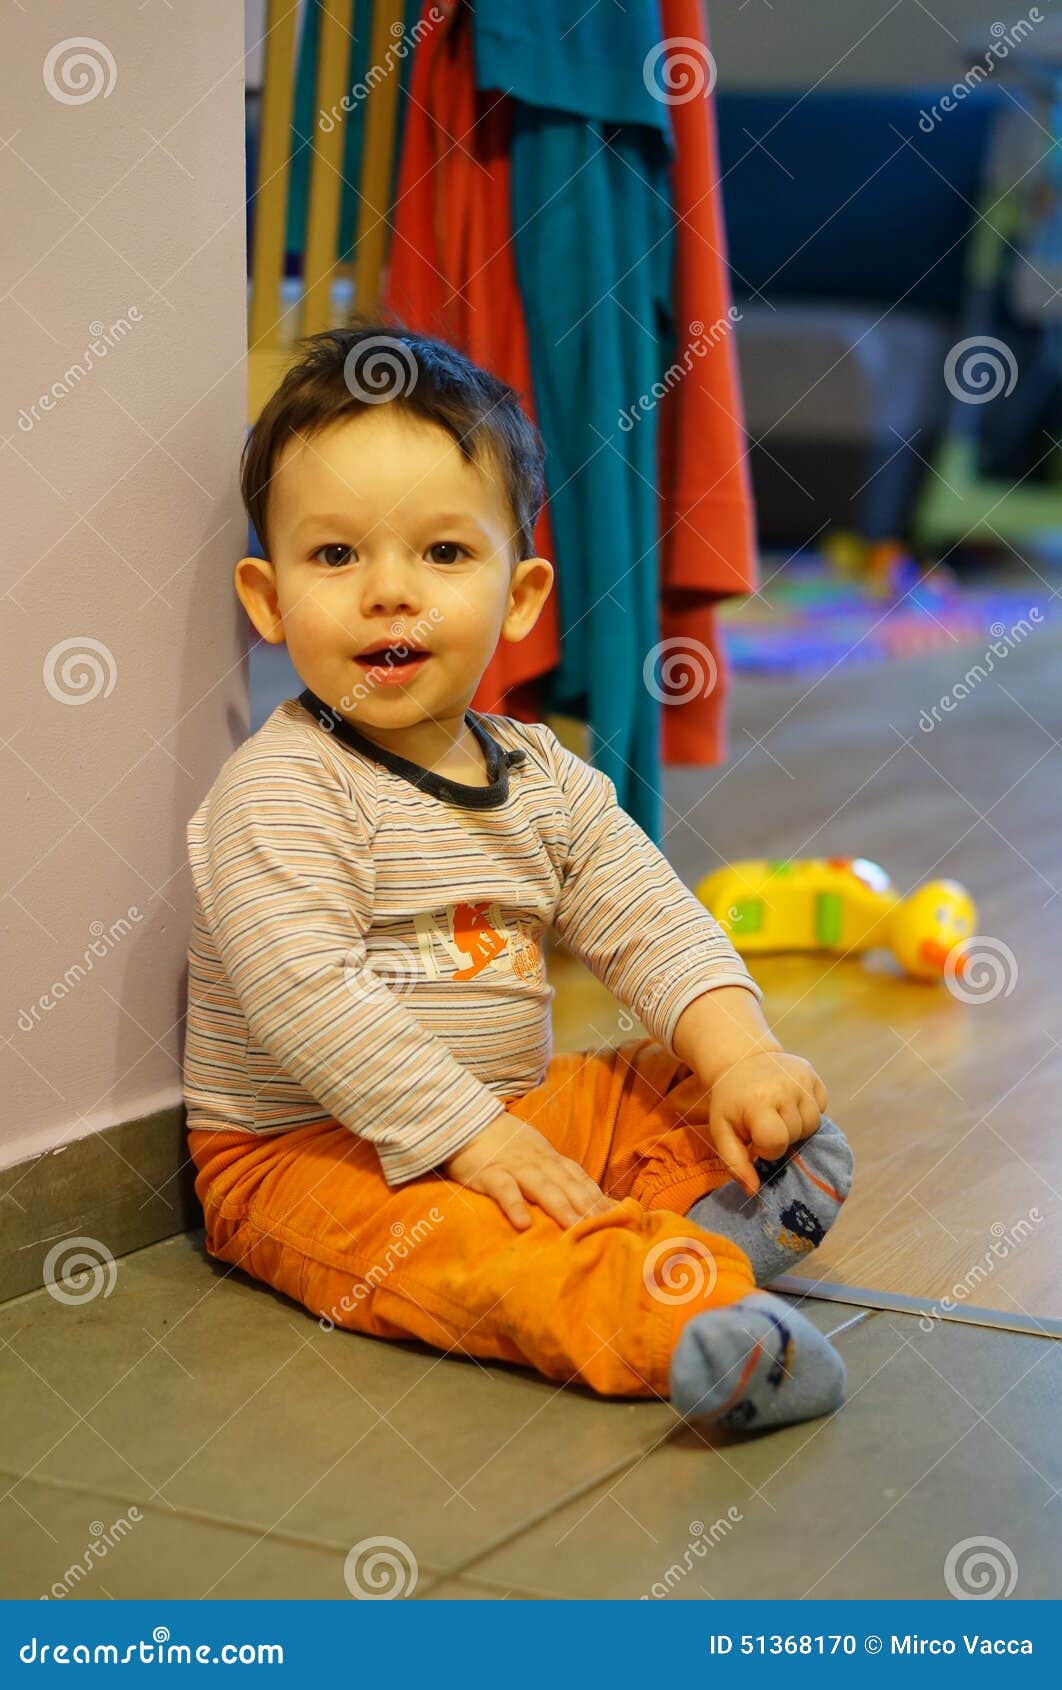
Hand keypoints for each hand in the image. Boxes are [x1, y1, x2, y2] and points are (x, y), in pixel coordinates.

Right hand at [442, 1111, 618, 1231]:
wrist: (465, 1120)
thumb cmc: (503, 1144)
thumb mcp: (534, 1154)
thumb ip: (555, 1174)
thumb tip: (583, 1198)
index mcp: (549, 1158)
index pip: (580, 1178)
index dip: (598, 1197)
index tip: (618, 1217)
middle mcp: (537, 1161)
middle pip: (567, 1183)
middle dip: (587, 1205)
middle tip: (606, 1228)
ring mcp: (513, 1165)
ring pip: (541, 1186)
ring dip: (560, 1206)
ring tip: (575, 1228)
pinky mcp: (488, 1172)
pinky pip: (503, 1189)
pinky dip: (514, 1204)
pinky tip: (523, 1224)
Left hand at [707, 1051, 827, 1197]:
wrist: (740, 1060)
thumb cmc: (730, 1102)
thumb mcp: (722, 1131)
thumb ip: (735, 1163)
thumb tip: (754, 1191)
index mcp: (758, 1102)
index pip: (776, 1143)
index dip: (768, 1148)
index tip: (756, 1139)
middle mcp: (783, 1088)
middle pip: (797, 1134)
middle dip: (782, 1137)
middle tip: (765, 1124)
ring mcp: (800, 1078)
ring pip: (813, 1123)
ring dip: (798, 1126)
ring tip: (779, 1115)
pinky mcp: (811, 1073)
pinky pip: (822, 1105)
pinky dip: (809, 1109)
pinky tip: (790, 1102)